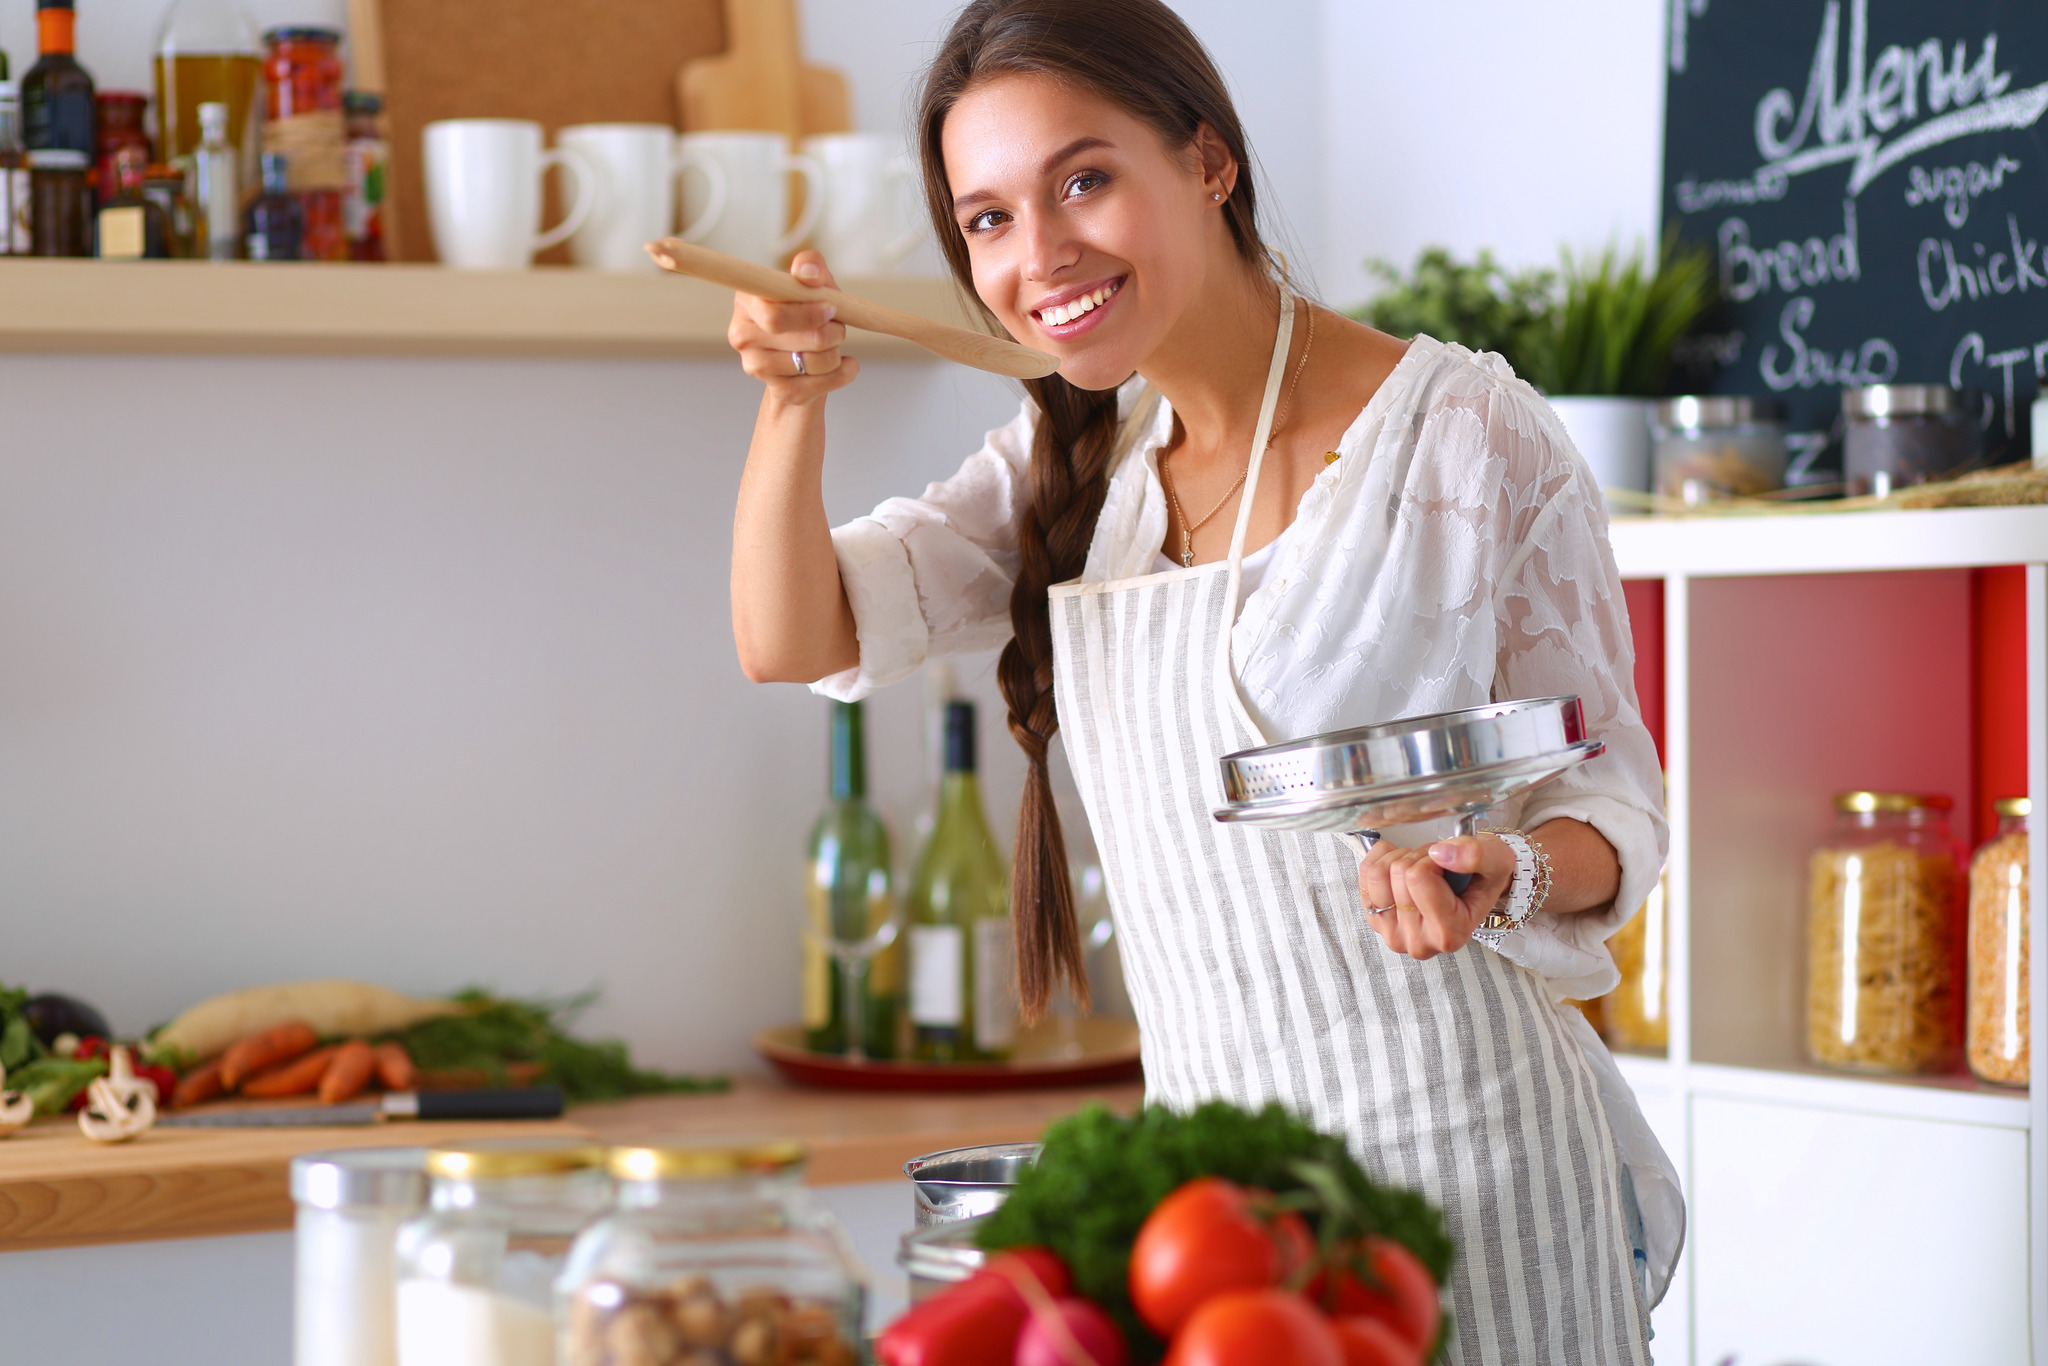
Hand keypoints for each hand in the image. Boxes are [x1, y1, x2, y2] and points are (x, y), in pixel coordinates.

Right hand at [727, 250, 858, 400]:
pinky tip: (843, 365)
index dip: (808, 314)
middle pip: (796, 340)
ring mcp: (755, 365)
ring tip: (836, 346)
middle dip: (830, 334)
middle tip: (840, 329)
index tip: (831, 310)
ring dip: (835, 354)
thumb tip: (809, 272)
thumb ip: (811, 267)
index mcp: (746, 301)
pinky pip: (818, 386)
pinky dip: (841, 374)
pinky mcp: (776, 390)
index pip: (774, 315)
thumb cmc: (808, 312)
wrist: (804, 356)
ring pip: (811, 363)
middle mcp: (741, 334)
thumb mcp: (813, 284)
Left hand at [1356, 834, 1516, 960]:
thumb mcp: (1496, 861)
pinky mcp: (1375, 920)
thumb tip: (1442, 854)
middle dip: (1419, 858)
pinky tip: (1402, 868)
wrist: (1474, 887)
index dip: (1432, 859)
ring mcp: (1392, 934)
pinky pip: (1365, 875)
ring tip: (1423, 869)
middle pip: (1398, 873)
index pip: (1418, 878)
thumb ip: (1475, 855)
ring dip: (1399, 859)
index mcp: (1450, 933)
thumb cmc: (1484, 877)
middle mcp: (1418, 942)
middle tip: (1438, 868)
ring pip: (1377, 873)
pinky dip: (1382, 860)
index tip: (1448, 866)